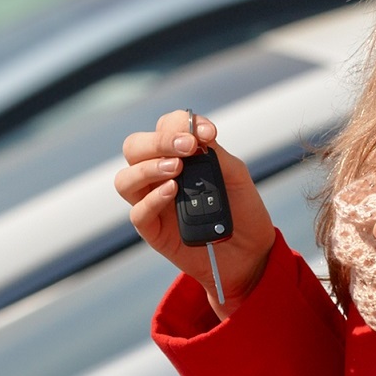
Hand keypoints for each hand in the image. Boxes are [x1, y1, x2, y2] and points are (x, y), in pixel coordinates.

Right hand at [116, 110, 275, 317]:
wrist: (250, 251)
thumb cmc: (241, 209)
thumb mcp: (235, 175)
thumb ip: (215, 154)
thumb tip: (196, 134)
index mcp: (177, 155)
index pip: (164, 127)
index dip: (180, 123)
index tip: (207, 133)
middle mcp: (158, 174)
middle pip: (134, 147)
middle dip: (158, 141)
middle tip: (187, 147)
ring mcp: (152, 202)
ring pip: (125, 179)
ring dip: (148, 167)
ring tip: (176, 168)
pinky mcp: (153, 230)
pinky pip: (138, 212)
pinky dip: (153, 199)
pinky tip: (173, 191)